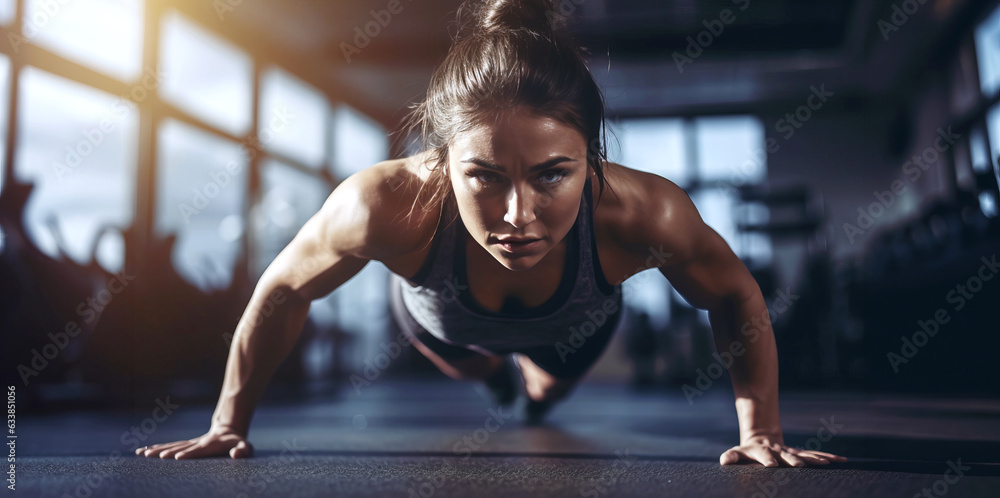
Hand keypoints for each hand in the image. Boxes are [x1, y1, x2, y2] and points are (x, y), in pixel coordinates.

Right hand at [134, 427, 252, 458]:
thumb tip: (237, 454)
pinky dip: (156, 448)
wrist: (229, 432)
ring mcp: (190, 444)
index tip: (177, 457)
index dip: (189, 453)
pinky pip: (169, 446)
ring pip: (172, 446)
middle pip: (180, 447)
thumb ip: (243, 450)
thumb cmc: (239, 443)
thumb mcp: (246, 447)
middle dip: (167, 452)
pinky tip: (143, 451)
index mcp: (210, 446)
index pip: (198, 450)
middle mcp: (197, 443)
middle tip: (153, 455)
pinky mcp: (185, 445)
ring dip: (157, 449)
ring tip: (143, 453)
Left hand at [719, 434, 846, 466]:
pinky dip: (827, 457)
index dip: (766, 459)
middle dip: (793, 461)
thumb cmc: (747, 450)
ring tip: (827, 463)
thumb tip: (723, 460)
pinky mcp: (799, 453)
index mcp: (762, 450)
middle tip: (799, 466)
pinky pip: (815, 455)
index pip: (763, 455)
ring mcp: (790, 451)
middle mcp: (778, 450)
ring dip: (815, 459)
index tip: (770, 466)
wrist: (762, 437)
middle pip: (786, 455)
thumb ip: (731, 456)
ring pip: (804, 454)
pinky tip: (841, 460)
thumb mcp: (737, 452)